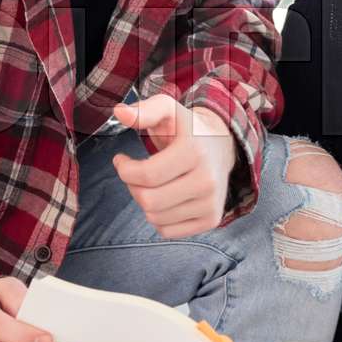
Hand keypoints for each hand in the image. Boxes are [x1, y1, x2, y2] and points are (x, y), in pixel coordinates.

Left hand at [112, 95, 237, 238]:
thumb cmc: (187, 129)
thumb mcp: (167, 110)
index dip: (124, 170)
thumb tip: (119, 112)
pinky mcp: (210, 220)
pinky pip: (167, 231)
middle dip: (132, 187)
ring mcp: (211, 203)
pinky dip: (158, 218)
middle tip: (134, 174)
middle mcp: (207, 180)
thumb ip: (144, 110)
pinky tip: (164, 198)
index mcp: (194, 151)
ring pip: (155, 218)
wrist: (222, 146)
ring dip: (144, 202)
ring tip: (152, 184)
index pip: (146, 175)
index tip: (121, 160)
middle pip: (149, 201)